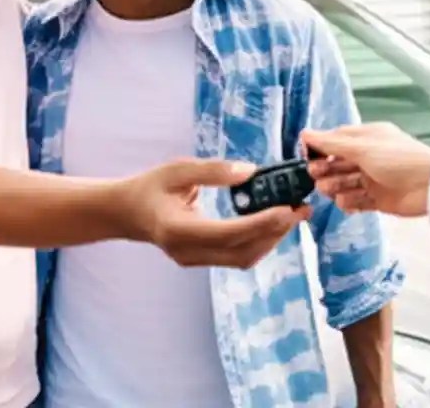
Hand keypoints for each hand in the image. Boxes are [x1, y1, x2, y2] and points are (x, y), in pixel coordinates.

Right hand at [122, 158, 309, 269]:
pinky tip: (274, 222)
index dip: (259, 224)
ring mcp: (194, 260)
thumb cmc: (152, 186)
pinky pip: (237, 256)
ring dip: (272, 238)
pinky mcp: (203, 260)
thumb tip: (251, 172)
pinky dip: (260, 241)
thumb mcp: (177, 169)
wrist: (128, 213)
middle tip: (301, 209)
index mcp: (177, 229)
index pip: (226, 232)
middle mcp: (187, 252)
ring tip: (294, 214)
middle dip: (275, 232)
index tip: (286, 209)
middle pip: (241, 251)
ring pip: (243, 257)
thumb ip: (213, 171)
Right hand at [302, 123, 429, 216]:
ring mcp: (372, 179)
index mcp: (367, 138)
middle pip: (337, 163)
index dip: (320, 148)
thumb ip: (333, 144)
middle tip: (318, 176)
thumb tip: (305, 134)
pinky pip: (356, 201)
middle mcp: (368, 157)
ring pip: (344, 183)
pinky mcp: (377, 200)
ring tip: (333, 191)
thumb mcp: (363, 148)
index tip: (306, 157)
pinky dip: (349, 202)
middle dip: (326, 170)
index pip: (336, 140)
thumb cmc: (398, 159)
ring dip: (335, 187)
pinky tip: (347, 203)